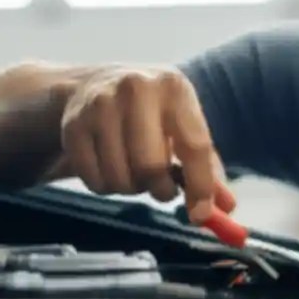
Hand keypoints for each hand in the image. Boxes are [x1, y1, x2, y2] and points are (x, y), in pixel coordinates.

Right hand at [60, 66, 235, 221]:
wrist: (97, 84)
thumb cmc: (153, 113)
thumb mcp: (183, 125)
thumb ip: (206, 167)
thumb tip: (225, 208)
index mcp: (174, 87)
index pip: (194, 146)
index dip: (200, 187)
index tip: (200, 214)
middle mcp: (136, 88)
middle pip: (151, 166)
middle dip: (160, 190)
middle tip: (160, 188)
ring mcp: (100, 105)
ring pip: (121, 179)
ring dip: (131, 189)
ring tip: (134, 171)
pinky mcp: (72, 125)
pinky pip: (94, 181)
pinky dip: (106, 187)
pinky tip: (110, 167)